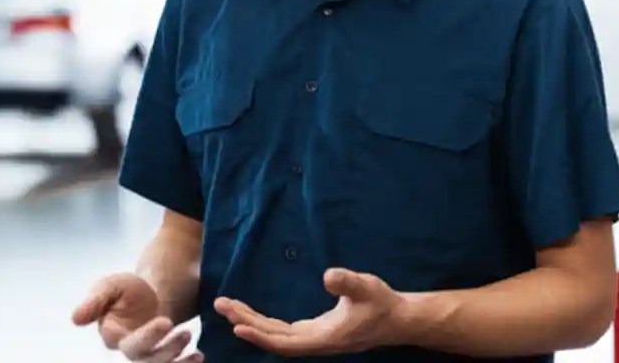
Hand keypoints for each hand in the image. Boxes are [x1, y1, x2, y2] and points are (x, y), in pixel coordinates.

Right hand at [72, 273, 204, 361]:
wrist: (149, 291)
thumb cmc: (126, 288)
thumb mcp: (110, 286)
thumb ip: (95, 302)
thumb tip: (75, 319)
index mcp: (114, 336)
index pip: (130, 343)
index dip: (149, 335)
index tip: (167, 320)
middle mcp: (129, 350)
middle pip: (147, 360)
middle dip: (167, 351)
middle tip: (186, 333)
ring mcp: (146, 356)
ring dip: (178, 362)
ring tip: (197, 352)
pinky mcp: (163, 357)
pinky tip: (199, 357)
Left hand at [214, 268, 412, 355]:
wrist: (398, 319)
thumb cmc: (382, 303)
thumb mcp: (367, 287)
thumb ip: (348, 282)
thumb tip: (327, 275)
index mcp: (324, 338)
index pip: (284, 342)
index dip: (260, 335)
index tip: (236, 325)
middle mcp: (315, 343)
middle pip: (273, 338)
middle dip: (245, 321)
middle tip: (220, 304)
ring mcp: (314, 339)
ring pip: (275, 335)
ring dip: (251, 321)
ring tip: (228, 305)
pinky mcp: (315, 333)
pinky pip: (282, 332)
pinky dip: (264, 324)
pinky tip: (251, 315)